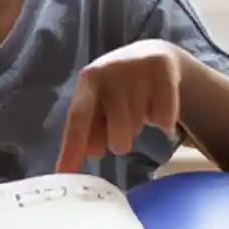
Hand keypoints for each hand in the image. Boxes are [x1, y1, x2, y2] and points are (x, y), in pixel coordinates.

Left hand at [56, 39, 183, 172]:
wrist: (151, 54)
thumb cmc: (118, 88)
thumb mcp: (100, 104)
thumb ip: (91, 130)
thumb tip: (92, 152)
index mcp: (87, 82)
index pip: (78, 120)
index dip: (72, 148)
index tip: (64, 174)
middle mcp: (108, 71)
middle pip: (117, 132)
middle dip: (121, 141)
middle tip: (123, 131)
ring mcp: (135, 68)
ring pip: (141, 124)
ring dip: (141, 126)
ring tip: (139, 109)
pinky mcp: (162, 68)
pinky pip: (164, 117)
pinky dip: (164, 122)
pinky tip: (157, 106)